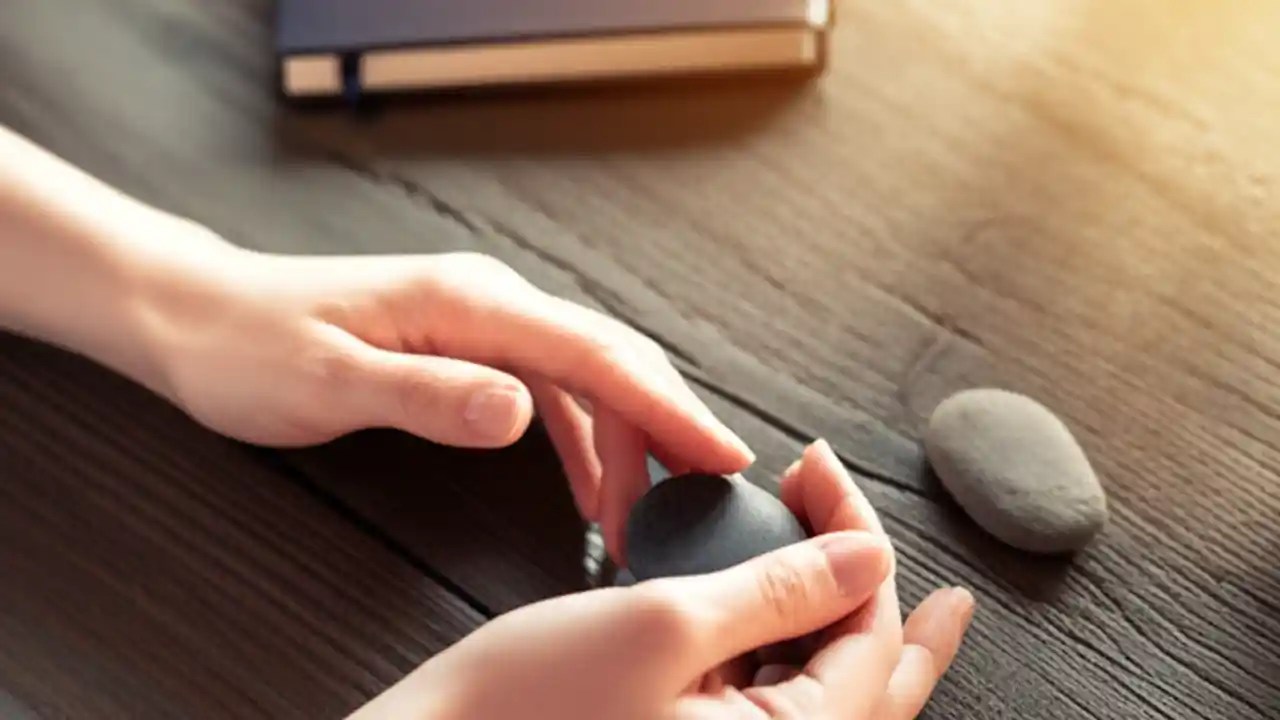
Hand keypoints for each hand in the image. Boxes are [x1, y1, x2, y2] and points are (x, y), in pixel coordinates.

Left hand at [139, 245, 751, 559]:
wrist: (197, 315)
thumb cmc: (247, 346)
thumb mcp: (328, 382)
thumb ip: (430, 396)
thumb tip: (525, 410)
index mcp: (468, 303)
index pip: (595, 353)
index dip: (667, 404)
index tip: (720, 452)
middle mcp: (488, 303)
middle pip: (610, 359)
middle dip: (668, 423)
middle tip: (712, 491)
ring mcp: (481, 322)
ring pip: (588, 379)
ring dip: (628, 442)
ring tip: (650, 513)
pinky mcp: (467, 347)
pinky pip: (552, 391)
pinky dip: (586, 438)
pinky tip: (595, 486)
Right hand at [350, 440, 974, 719]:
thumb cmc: (524, 709)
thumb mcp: (664, 625)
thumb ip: (781, 589)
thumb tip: (869, 553)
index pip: (870, 641)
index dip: (856, 540)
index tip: (818, 467)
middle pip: (871, 683)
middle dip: (879, 599)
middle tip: (890, 539)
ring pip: (824, 693)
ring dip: (836, 619)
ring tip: (846, 556)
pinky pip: (770, 704)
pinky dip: (784, 645)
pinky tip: (784, 606)